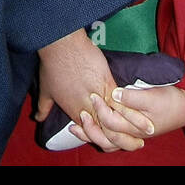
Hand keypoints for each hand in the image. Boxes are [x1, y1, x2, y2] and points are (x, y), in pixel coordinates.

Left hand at [37, 29, 152, 152]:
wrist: (61, 45)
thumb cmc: (52, 65)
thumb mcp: (45, 90)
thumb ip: (43, 108)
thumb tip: (37, 117)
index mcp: (75, 112)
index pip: (93, 131)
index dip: (105, 136)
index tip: (118, 139)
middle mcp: (88, 108)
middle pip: (108, 128)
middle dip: (123, 134)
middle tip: (139, 138)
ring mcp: (98, 96)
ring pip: (117, 116)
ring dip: (132, 123)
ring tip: (147, 128)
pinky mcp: (106, 82)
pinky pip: (121, 101)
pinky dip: (131, 108)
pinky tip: (144, 111)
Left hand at [70, 84, 184, 148]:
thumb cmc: (170, 101)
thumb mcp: (152, 96)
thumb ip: (132, 98)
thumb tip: (113, 94)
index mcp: (137, 129)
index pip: (113, 124)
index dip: (101, 111)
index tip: (94, 95)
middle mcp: (133, 135)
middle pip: (107, 140)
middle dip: (91, 128)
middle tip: (81, 112)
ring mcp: (132, 134)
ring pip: (108, 143)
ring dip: (91, 135)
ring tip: (76, 126)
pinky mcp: (132, 129)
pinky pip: (112, 137)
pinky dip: (99, 133)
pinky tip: (88, 125)